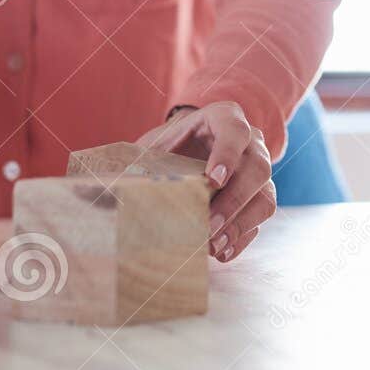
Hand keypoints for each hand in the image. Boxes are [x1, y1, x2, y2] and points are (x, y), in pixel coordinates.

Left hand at [138, 102, 275, 262]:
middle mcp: (251, 143)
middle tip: (210, 225)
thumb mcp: (156, 145)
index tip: (212, 180)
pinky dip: (243, 236)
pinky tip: (222, 251)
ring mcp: (258, 170)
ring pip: (265, 196)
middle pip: (257, 168)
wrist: (188, 151)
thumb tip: (104, 188)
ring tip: (215, 245)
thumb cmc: (171, 147)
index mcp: (225, 118)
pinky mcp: (260, 195)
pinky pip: (260, 217)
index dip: (227, 155)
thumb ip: (139, 161)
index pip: (235, 131)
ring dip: (241, 223)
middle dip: (234, 200)